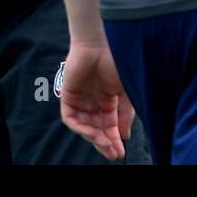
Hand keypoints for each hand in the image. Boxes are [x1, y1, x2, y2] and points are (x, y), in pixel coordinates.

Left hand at [58, 40, 135, 160]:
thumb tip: (124, 136)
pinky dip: (80, 128)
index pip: (110, 125)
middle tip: (114, 154)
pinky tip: (93, 133)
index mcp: (109, 100)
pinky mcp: (68, 96)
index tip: (121, 153)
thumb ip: (125, 114)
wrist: (104, 43)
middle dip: (105, 142)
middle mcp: (94, 102)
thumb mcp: (128, 92)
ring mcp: (81, 100)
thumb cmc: (119, 62)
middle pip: (97, 129)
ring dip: (94, 137)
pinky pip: (71, 119)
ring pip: (84, 126)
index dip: (115, 139)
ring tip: (106, 144)